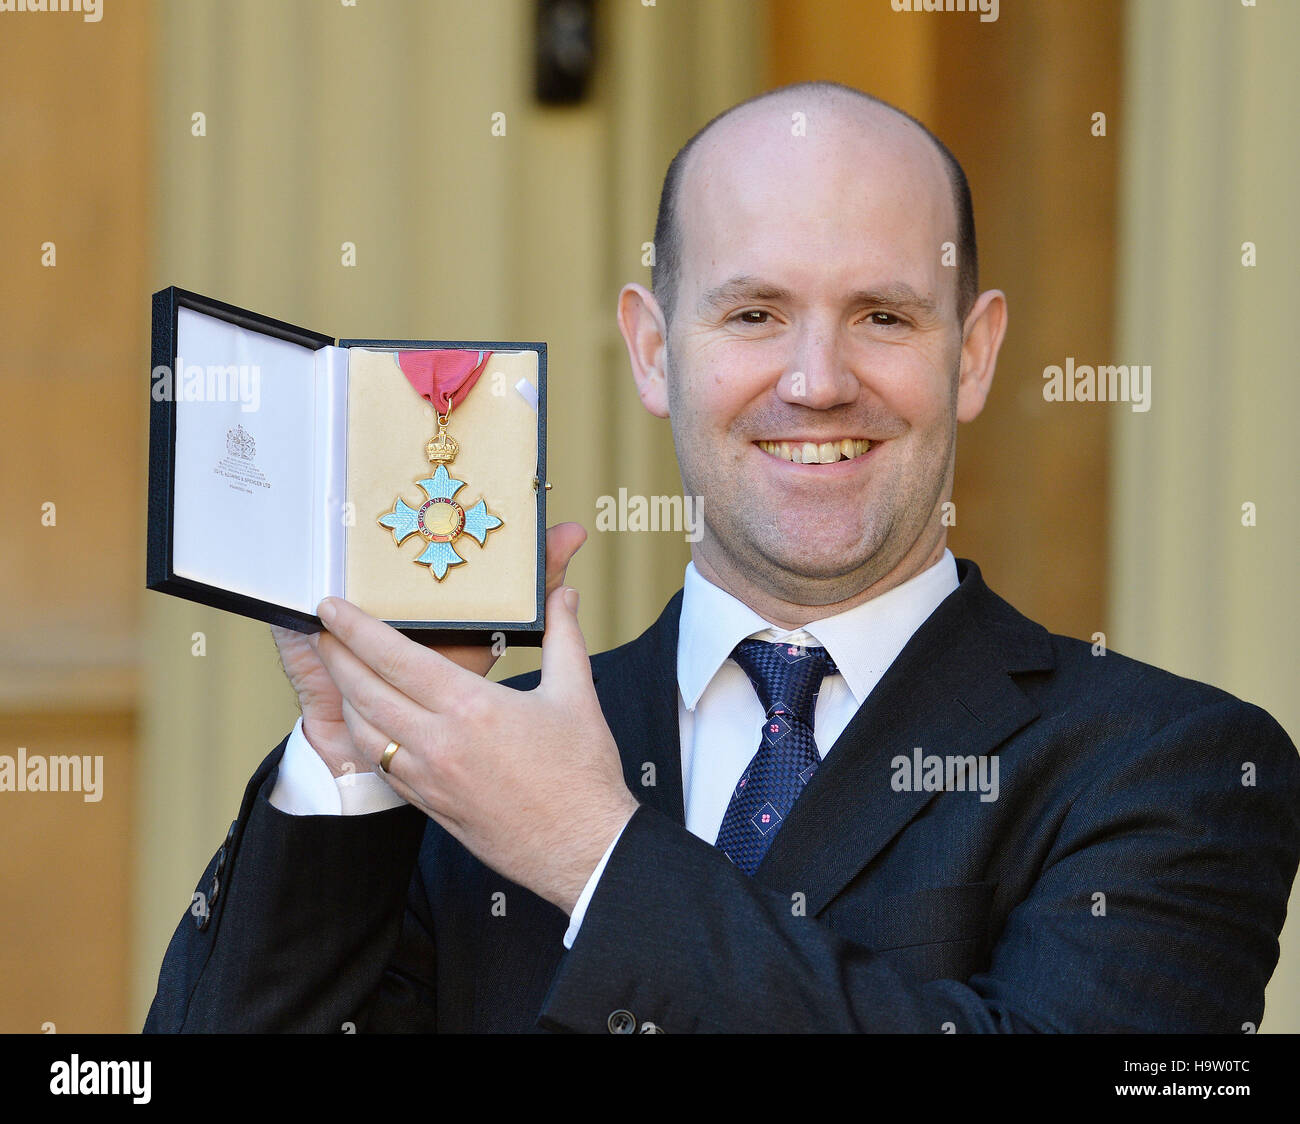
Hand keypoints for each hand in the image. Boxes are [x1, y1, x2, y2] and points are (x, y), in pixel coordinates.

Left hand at [271, 521, 588, 777]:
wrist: (584, 849)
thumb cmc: (582, 775)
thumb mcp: (577, 694)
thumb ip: (564, 637)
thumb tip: (564, 594)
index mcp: (472, 708)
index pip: (395, 658)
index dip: (356, 629)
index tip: (332, 607)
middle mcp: (440, 743)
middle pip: (365, 692)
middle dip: (337, 657)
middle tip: (323, 632)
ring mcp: (430, 779)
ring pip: (364, 732)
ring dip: (345, 698)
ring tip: (341, 673)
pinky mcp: (431, 806)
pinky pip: (383, 767)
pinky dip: (366, 738)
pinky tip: (370, 724)